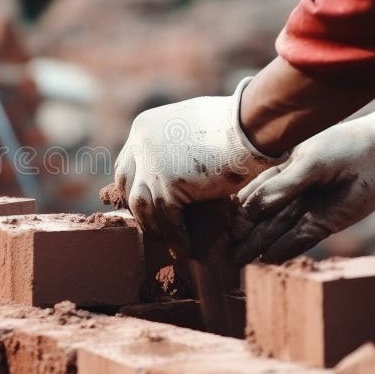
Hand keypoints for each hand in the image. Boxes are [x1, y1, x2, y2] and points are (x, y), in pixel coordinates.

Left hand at [114, 77, 280, 255]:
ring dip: (153, 227)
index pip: (128, 163)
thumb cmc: (232, 125)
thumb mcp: (191, 127)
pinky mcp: (167, 183)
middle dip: (137, 207)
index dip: (136, 185)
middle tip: (154, 226)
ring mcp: (151, 163)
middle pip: (126, 184)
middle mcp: (141, 143)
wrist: (248, 126)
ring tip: (169, 243)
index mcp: (144, 127)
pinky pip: (166, 219)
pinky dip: (174, 237)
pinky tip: (184, 248)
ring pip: (140, 206)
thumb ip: (174, 142)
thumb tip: (176, 163)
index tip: (148, 203)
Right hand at [232, 101, 374, 264]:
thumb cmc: (344, 147)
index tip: (229, 230)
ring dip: (260, 245)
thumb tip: (253, 208)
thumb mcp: (311, 162)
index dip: (240, 213)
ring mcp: (307, 209)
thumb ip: (283, 185)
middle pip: (262, 218)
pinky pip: (300, 239)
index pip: (254, 196)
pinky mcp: (325, 223)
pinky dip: (285, 249)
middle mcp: (291, 193)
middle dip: (245, 236)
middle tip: (229, 254)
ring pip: (277, 230)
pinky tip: (269, 258)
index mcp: (281, 172)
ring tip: (241, 261)